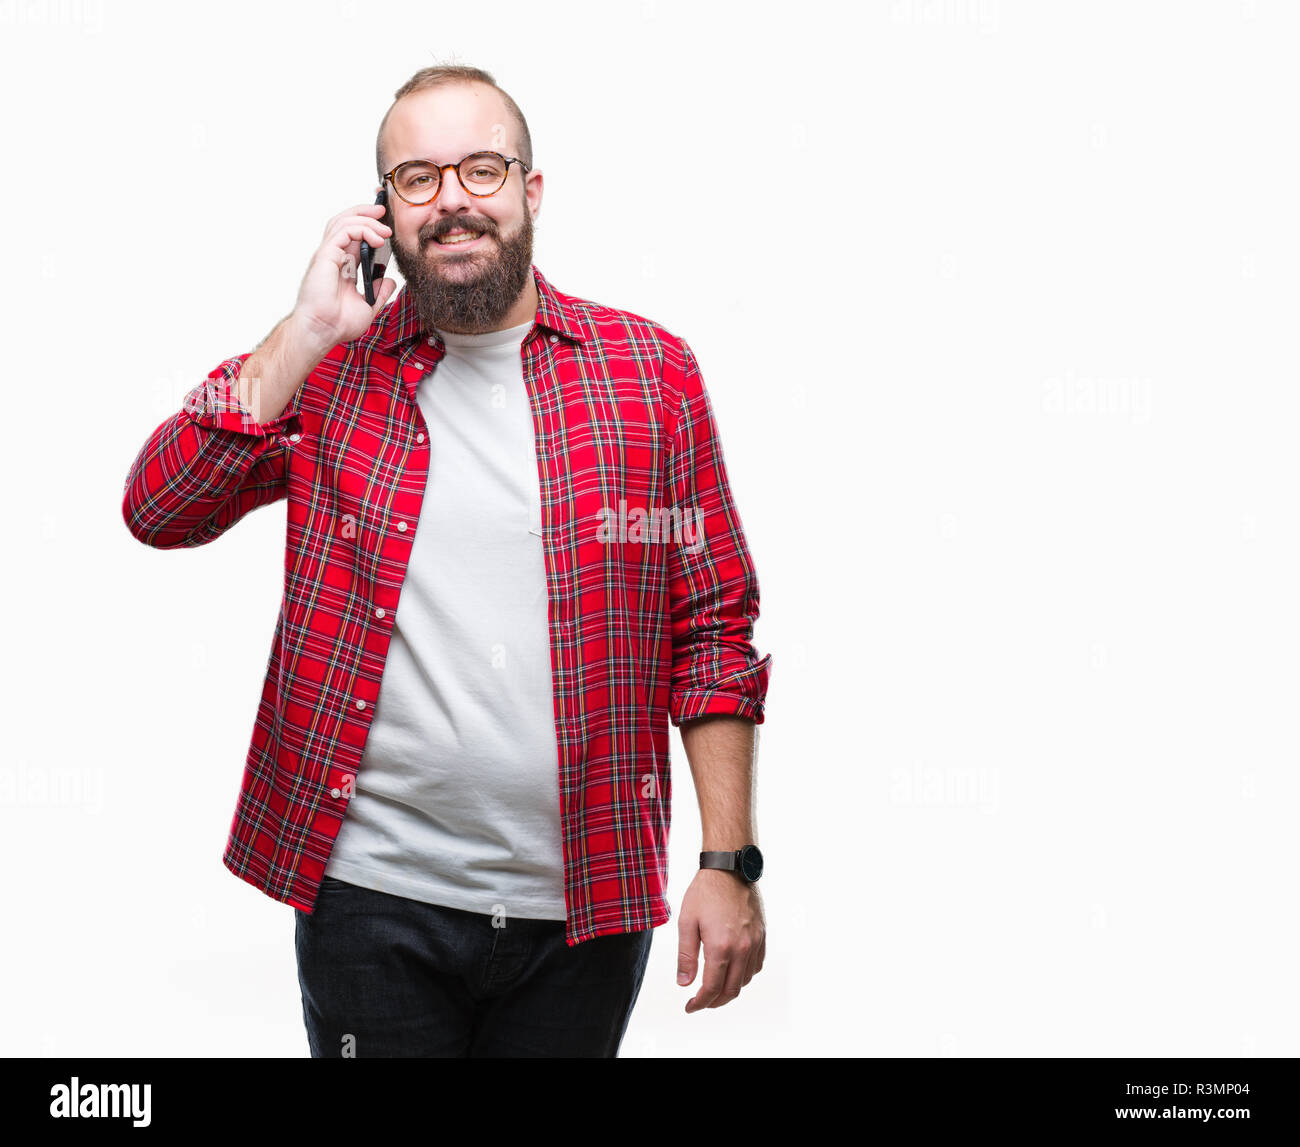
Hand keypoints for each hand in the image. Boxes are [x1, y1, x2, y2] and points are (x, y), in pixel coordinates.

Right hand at [291, 192, 395, 349]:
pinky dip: (361, 230)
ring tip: (385, 227)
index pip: (353, 236)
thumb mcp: (368, 306)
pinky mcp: (325, 256)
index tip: (386, 224)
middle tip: (384, 211)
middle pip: (345, 222)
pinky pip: (343, 232)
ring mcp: (328, 255)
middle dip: (365, 212)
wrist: (323, 331)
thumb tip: (390, 282)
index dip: (367, 225)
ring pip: (343, 222)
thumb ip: (380, 293)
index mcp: (342, 265)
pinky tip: (377, 238)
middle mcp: (333, 256)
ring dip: (366, 219)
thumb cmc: (337, 323)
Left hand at [676, 868, 765, 1012]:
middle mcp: (742, 949)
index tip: (690, 1007)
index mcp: (721, 947)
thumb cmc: (705, 892)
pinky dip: (745, 976)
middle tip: (700, 1002)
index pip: (712, 988)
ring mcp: (755, 942)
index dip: (700, 1003)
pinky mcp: (762, 935)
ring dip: (730, 990)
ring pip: (745, 980)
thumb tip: (684, 984)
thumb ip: (686, 956)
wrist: (730, 868)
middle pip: (731, 990)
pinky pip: (756, 965)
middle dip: (715, 1002)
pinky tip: (733, 972)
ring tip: (715, 989)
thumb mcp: (687, 922)